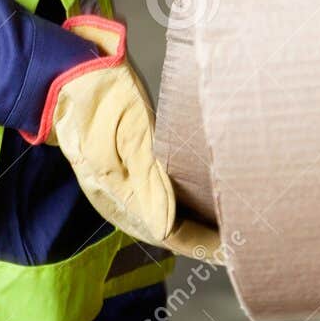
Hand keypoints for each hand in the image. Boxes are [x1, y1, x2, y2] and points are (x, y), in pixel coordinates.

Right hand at [22, 16, 221, 259]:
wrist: (71, 71)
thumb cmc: (101, 101)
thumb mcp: (127, 138)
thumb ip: (148, 183)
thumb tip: (166, 231)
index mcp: (119, 201)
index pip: (173, 236)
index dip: (206, 245)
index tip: (239, 249)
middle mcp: (124, 201)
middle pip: (174, 231)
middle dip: (209, 235)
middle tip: (248, 232)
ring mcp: (126, 185)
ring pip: (171, 215)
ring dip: (202, 219)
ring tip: (236, 216)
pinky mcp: (131, 167)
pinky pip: (167, 196)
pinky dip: (192, 200)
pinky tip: (211, 192)